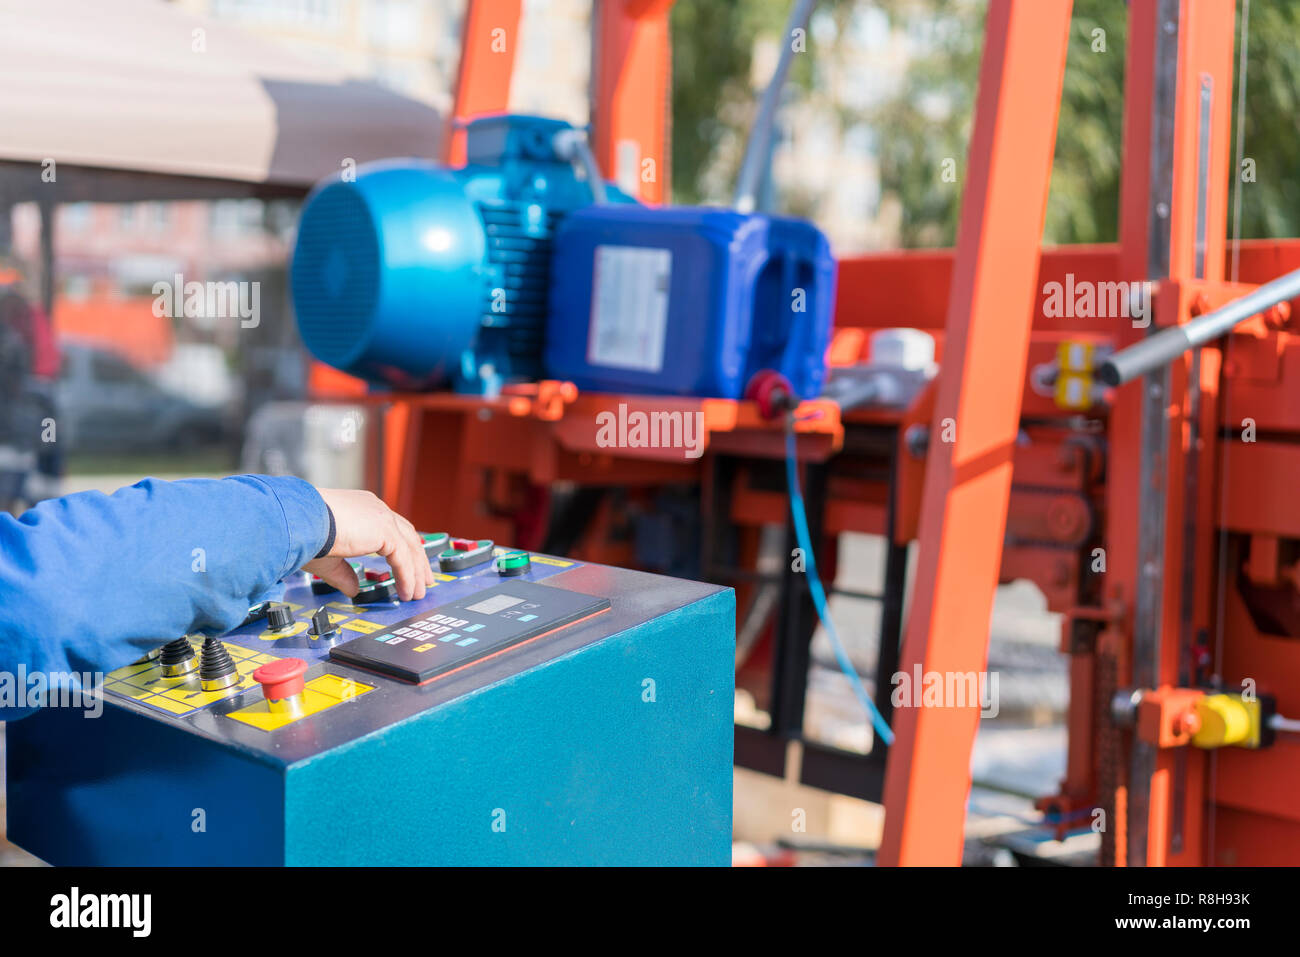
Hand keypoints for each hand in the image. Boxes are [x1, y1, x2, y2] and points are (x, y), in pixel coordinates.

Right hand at [302, 489, 432, 601]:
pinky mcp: (385, 530)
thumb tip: (353, 590)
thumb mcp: (328, 558)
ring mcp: (381, 517)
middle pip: (407, 535)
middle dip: (417, 559)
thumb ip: (344, 573)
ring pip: (409, 547)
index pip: (390, 527)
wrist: (298, 522)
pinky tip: (406, 591)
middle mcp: (374, 508)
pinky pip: (403, 558)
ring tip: (417, 592)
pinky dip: (407, 576)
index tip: (409, 564)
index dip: (402, 547)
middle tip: (423, 579)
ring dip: (416, 572)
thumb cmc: (303, 533)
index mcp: (360, 509)